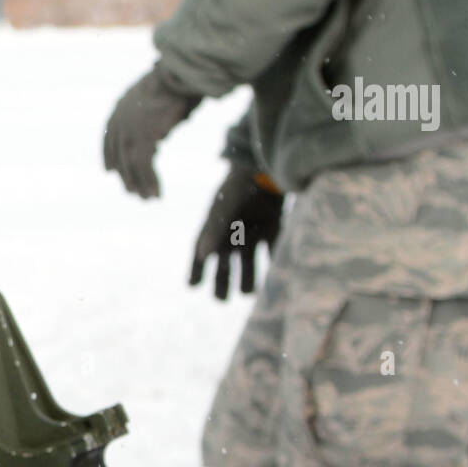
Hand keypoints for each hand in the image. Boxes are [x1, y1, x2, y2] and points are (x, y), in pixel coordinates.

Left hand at [102, 63, 201, 198]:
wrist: (180, 74)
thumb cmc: (177, 83)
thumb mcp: (158, 99)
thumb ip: (153, 118)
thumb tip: (160, 135)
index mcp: (120, 107)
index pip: (108, 137)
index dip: (108, 156)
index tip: (109, 171)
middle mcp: (120, 119)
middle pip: (119, 155)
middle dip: (126, 176)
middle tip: (133, 192)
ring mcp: (130, 129)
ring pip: (131, 164)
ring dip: (140, 184)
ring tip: (148, 198)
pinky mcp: (144, 137)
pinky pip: (145, 166)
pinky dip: (151, 182)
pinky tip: (157, 194)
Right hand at [190, 164, 283, 299]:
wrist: (269, 167)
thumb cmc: (240, 185)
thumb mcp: (224, 206)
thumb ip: (214, 229)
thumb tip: (202, 255)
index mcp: (215, 228)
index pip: (201, 254)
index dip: (196, 270)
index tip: (192, 287)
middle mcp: (232, 234)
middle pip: (224, 264)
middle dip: (222, 283)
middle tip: (221, 300)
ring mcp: (252, 233)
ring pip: (248, 263)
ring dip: (248, 278)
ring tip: (249, 294)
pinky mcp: (272, 229)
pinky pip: (271, 251)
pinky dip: (272, 263)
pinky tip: (275, 278)